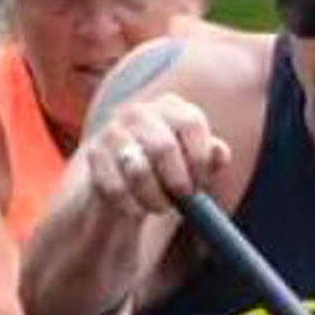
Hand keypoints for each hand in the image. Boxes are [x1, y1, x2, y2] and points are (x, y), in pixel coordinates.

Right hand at [87, 95, 228, 214]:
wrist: (123, 184)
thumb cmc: (169, 171)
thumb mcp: (194, 164)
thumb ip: (210, 158)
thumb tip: (220, 153)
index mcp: (172, 106)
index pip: (191, 123)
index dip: (199, 159)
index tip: (199, 184)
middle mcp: (140, 111)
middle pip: (164, 147)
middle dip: (177, 182)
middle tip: (181, 200)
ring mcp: (113, 130)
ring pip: (138, 170)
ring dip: (154, 198)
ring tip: (159, 206)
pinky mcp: (94, 154)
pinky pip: (116, 188)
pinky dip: (131, 206)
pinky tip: (136, 208)